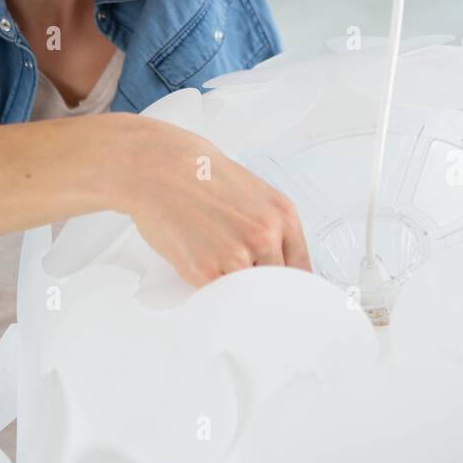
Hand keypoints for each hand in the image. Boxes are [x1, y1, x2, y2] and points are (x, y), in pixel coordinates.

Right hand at [114, 113, 311, 287]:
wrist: (160, 168)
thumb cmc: (199, 175)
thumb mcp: (253, 193)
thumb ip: (271, 228)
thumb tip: (279, 263)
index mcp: (282, 216)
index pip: (301, 270)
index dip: (290, 285)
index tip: (283, 293)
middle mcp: (264, 236)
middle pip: (277, 286)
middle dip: (259, 285)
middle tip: (241, 274)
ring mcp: (236, 256)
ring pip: (247, 293)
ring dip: (233, 285)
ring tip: (214, 259)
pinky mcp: (205, 272)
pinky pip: (215, 294)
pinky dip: (207, 285)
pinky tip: (197, 260)